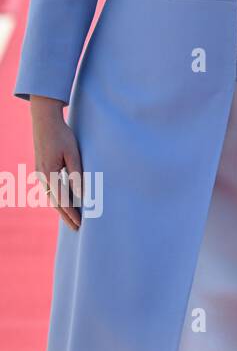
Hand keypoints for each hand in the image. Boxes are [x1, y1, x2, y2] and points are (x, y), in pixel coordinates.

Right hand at [31, 100, 81, 230]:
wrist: (45, 121)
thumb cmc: (62, 135)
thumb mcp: (73, 152)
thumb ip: (76, 172)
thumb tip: (80, 192)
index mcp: (50, 173)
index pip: (62, 199)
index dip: (71, 213)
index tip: (80, 224)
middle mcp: (43, 176)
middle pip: (55, 202)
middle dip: (66, 216)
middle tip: (77, 229)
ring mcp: (41, 173)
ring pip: (52, 197)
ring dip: (62, 209)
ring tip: (72, 220)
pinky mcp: (43, 169)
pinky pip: (51, 189)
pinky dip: (58, 199)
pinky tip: (66, 202)